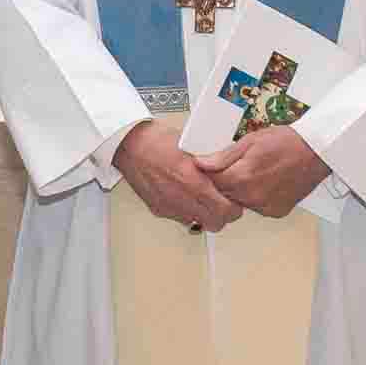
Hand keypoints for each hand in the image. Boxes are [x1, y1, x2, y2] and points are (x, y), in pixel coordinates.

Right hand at [114, 121, 242, 231]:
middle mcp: (182, 199)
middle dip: (223, 216)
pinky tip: (183, 195)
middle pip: (215, 223)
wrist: (131, 146)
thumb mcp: (194, 147)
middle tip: (223, 204)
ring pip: (198, 223)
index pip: (225, 210)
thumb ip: (211, 163)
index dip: (234, 208)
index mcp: (194, 182)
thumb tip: (227, 170)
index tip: (234, 201)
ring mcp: (170, 207)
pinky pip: (180, 217)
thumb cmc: (159, 141)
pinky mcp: (159, 209)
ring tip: (202, 199)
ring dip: (204, 214)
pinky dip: (186, 210)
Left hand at [195, 125, 330, 218]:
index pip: (211, 183)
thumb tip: (200, 164)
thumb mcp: (250, 141)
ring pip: (239, 202)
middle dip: (224, 182)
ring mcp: (265, 207)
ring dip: (239, 191)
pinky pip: (256, 207)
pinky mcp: (275, 212)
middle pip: (224, 195)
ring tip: (252, 172)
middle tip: (235, 167)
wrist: (316, 152)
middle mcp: (252, 197)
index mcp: (243, 177)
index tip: (211, 167)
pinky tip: (264, 182)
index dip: (209, 174)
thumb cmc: (285, 142)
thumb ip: (223, 156)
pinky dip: (255, 197)